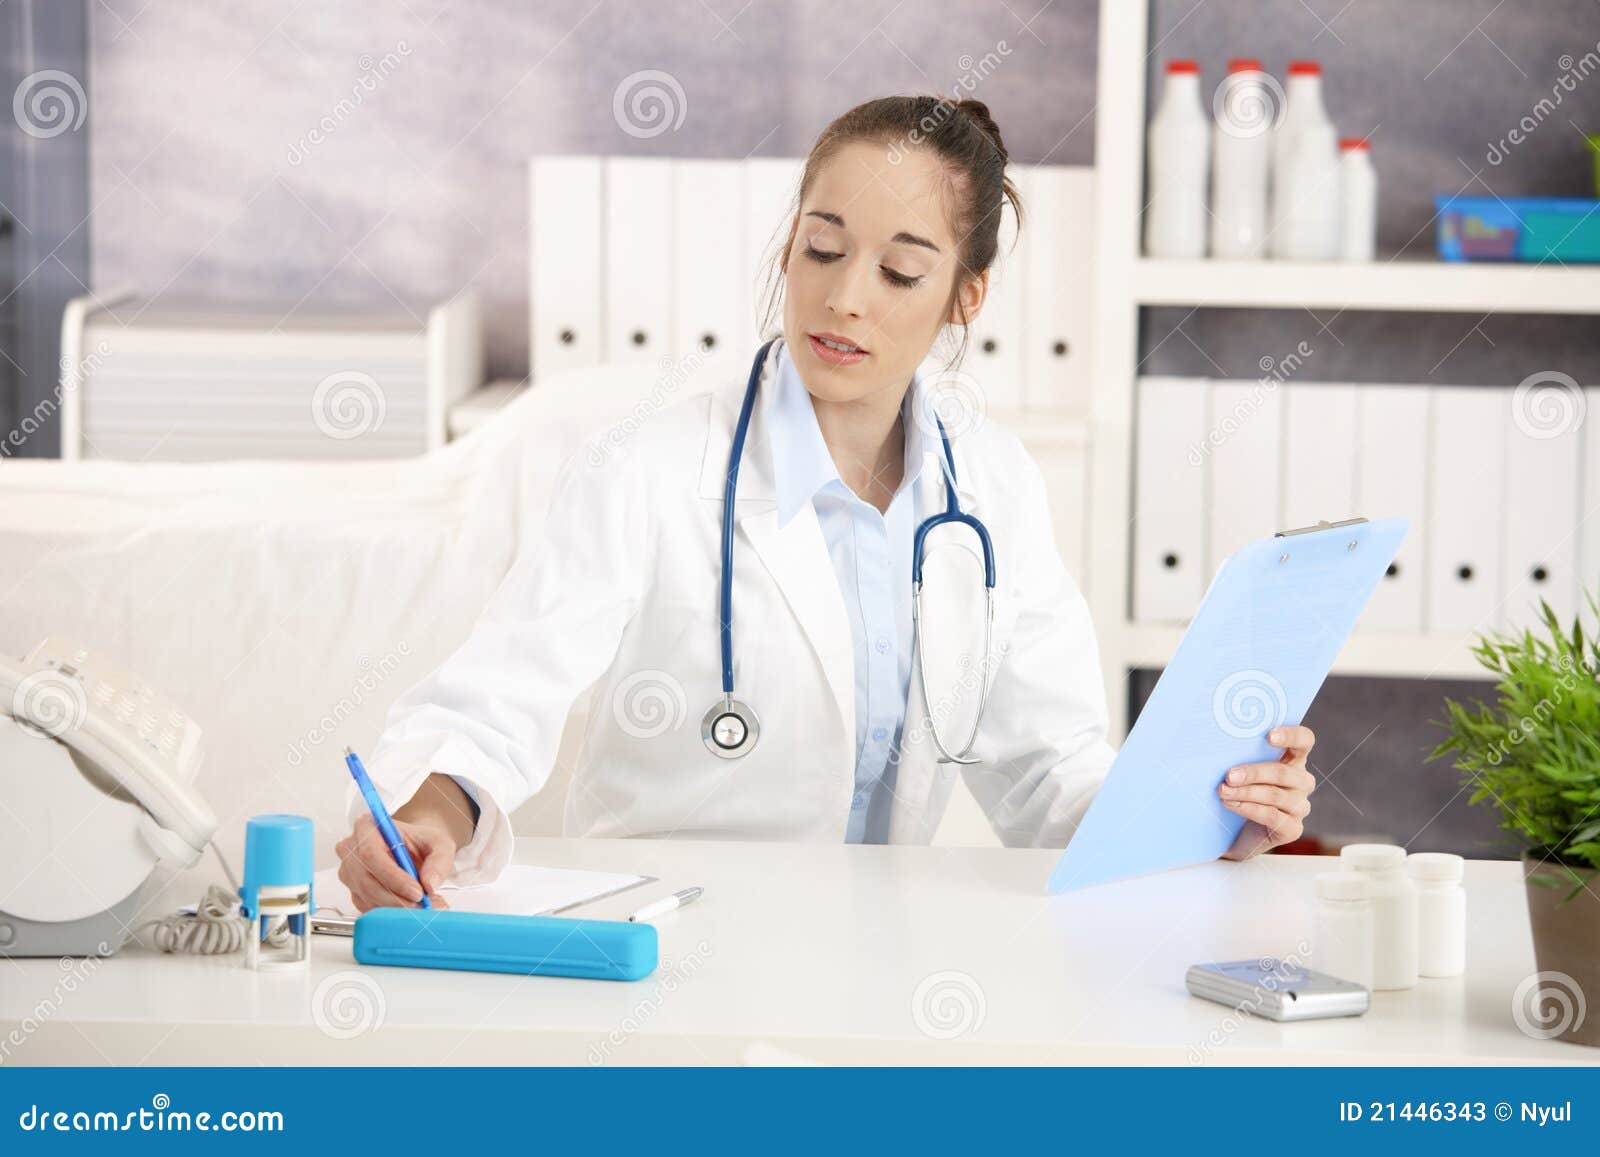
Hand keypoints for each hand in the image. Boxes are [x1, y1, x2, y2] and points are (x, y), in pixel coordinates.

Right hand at [334, 814, 455, 911]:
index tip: (417, 891)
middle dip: (397, 898)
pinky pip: (369, 907)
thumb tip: (430, 884)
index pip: (371, 854)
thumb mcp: (439, 843)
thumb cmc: (421, 842)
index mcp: (367, 826)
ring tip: (425, 907)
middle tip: (423, 905)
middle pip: (367, 881)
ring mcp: (350, 872)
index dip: (393, 877)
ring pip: (368, 897)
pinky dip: (392, 913)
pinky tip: (412, 907)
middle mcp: (352, 849)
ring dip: (397, 908)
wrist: (414, 850)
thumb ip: (439, 860)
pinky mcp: (354, 891)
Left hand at [1216, 725, 1316, 860]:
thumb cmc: (1238, 790)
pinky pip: (1272, 816)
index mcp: (1293, 760)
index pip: (1304, 741)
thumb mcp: (1241, 769)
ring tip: (1223, 791)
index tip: (1268, 736)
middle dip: (1253, 773)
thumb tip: (1218, 741)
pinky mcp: (1292, 829)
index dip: (1291, 736)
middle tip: (1229, 775)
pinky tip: (1231, 805)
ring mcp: (1300, 806)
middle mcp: (1302, 782)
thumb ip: (1240, 754)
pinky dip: (1248, 809)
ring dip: (1245, 792)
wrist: (1236, 832)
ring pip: (1275, 795)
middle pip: (1283, 772)